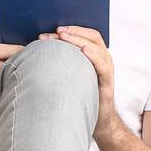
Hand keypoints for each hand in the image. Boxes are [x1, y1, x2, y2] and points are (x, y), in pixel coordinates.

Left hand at [38, 25, 119, 141]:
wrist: (97, 121)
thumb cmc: (81, 97)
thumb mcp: (73, 77)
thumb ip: (65, 63)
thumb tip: (42, 51)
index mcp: (96, 55)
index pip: (87, 35)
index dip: (73, 29)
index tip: (54, 30)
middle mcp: (104, 59)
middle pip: (92, 37)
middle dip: (74, 31)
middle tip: (57, 31)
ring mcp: (107, 70)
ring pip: (97, 47)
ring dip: (79, 39)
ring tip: (65, 36)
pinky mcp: (107, 83)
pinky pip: (103, 66)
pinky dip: (93, 56)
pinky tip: (83, 51)